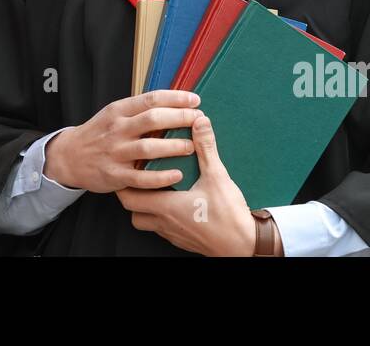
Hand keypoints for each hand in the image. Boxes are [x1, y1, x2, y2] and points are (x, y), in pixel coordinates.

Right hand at [43, 89, 202, 193]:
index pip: (151, 99)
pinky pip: (142, 177)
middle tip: (199, 120)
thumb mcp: (114, 114)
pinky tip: (177, 174)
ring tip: (192, 146)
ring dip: (174, 146)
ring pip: (149, 147)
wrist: (70, 156)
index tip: (195, 100)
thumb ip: (139, 109)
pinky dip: (161, 176)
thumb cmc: (100, 133)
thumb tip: (175, 102)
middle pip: (153, 119)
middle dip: (180, 118)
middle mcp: (117, 129)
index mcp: (119, 110)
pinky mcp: (115, 175)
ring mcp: (115, 152)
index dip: (177, 98)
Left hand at [116, 112, 258, 255]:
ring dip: (144, 206)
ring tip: (155, 187)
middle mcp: (164, 223)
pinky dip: (159, 215)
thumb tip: (199, 122)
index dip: (125, 181)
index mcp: (166, 207)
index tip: (131, 165)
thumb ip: (205, 148)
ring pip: (144, 222)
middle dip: (131, 192)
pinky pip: (160, 228)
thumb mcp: (218, 177)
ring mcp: (172, 234)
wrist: (244, 246)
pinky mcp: (182, 239)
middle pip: (132, 210)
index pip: (129, 196)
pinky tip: (172, 202)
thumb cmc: (229, 217)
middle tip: (139, 174)